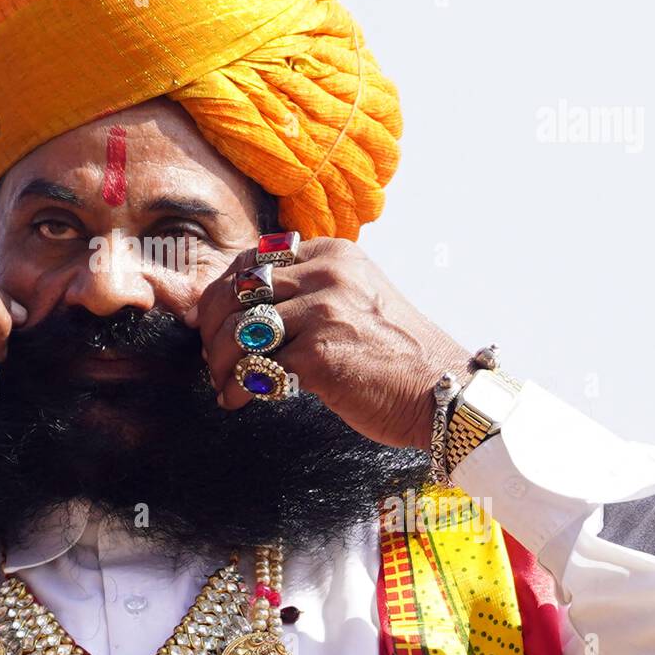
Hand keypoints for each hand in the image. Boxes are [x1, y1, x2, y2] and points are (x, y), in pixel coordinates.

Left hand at [187, 237, 471, 450]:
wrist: (444, 393)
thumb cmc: (394, 355)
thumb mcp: (354, 299)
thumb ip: (305, 292)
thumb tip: (237, 307)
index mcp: (332, 254)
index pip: (251, 260)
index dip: (223, 294)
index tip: (217, 324)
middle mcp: (328, 273)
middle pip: (235, 290)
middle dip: (211, 327)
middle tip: (212, 358)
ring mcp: (325, 310)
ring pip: (237, 329)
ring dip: (220, 362)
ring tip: (224, 383)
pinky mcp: (320, 352)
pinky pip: (255, 368)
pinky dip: (238, 388)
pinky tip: (240, 400)